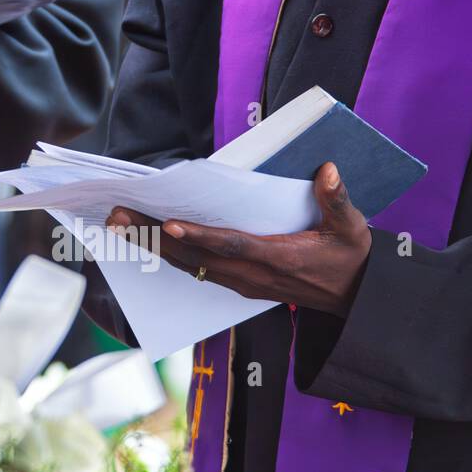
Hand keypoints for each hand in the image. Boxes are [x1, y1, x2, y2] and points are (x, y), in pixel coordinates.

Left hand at [106, 162, 372, 316]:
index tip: (169, 223)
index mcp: (278, 258)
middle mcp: (252, 274)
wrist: (353, 300)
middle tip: (118, 216)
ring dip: (153, 244)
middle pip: (196, 255)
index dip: (200, 235)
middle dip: (155, 235)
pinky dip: (170, 254)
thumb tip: (327, 171)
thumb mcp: (353, 228)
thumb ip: (337, 200)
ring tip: (120, 225)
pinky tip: (147, 240)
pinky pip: (197, 269)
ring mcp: (242, 282)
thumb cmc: (350, 259)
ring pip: (190, 264)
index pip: (232, 245)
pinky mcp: (238, 284)